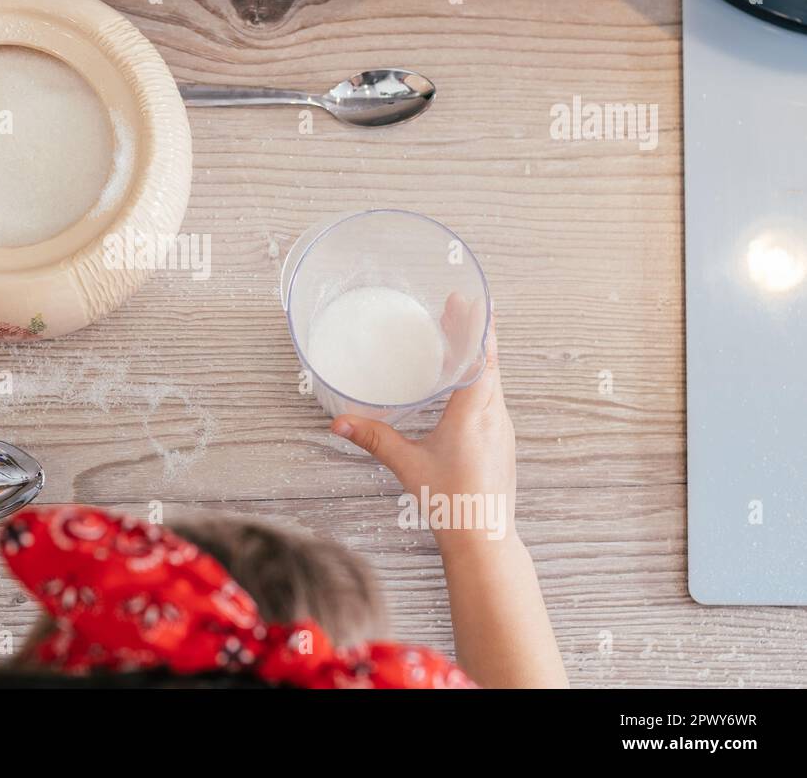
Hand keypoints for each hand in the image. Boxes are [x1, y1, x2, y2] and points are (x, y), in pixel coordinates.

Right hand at [331, 315, 514, 551]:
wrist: (484, 540)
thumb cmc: (452, 503)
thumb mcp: (407, 465)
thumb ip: (374, 438)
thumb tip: (339, 422)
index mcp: (474, 414)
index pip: (481, 358)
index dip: (477, 326)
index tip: (472, 300)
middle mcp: (494, 416)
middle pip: (488, 361)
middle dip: (472, 331)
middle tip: (455, 307)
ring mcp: (501, 429)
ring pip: (492, 379)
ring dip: (477, 354)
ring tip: (458, 335)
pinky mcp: (500, 442)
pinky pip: (492, 398)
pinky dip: (478, 378)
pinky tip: (462, 381)